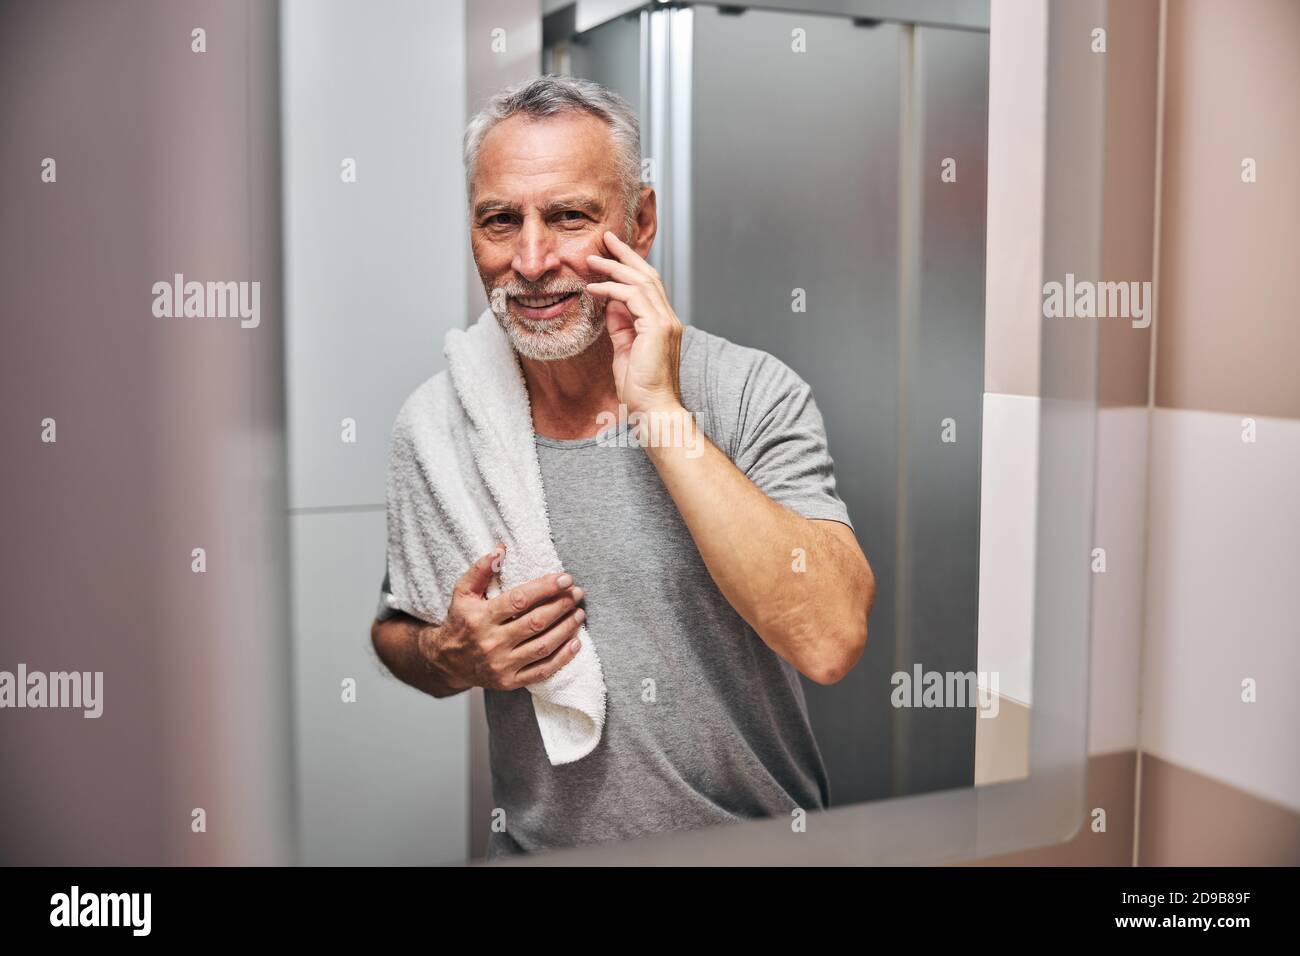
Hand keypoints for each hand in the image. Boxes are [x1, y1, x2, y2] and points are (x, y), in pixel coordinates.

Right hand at [420, 544, 585, 690]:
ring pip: (542, 646)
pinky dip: (563, 658)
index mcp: (481, 618)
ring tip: (579, 613)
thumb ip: (480, 570)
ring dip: (566, 629)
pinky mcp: (509, 681)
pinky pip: (542, 671)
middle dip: (561, 605)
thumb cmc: (460, 621)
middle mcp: (492, 642)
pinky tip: (575, 642)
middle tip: (578, 594)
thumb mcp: (463, 593)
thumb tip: (501, 549)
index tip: (565, 578)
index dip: (545, 588)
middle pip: (535, 622)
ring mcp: (501, 664)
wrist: (446, 662)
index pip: (519, 600)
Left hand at [586, 230, 684, 416]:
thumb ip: (620, 326)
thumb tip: (611, 303)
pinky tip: (595, 287)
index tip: (611, 253)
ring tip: (593, 259)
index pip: (648, 285)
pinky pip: (632, 297)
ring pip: (641, 281)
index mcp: (662, 324)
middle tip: (606, 238)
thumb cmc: (639, 388)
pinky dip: (612, 288)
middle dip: (625, 255)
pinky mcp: (657, 328)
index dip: (630, 266)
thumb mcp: (624, 350)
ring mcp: (665, 322)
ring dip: (615, 267)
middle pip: (648, 275)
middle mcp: (668, 319)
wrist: (653, 409)